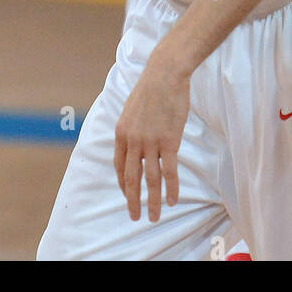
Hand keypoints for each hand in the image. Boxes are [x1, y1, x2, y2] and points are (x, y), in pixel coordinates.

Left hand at [114, 58, 190, 222]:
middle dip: (133, 201)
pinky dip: (171, 188)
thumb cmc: (151, 88)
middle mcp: (133, 141)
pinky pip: (169, 171)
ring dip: (152, 201)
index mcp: (121, 133)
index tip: (128, 195)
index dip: (123, 184)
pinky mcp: (169, 141)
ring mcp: (150, 142)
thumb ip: (131, 128)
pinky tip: (173, 200)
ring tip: (154, 216)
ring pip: (150, 179)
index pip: (119, 166)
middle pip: (131, 178)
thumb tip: (133, 139)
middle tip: (136, 217)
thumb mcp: (131, 109)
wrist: (164, 74)